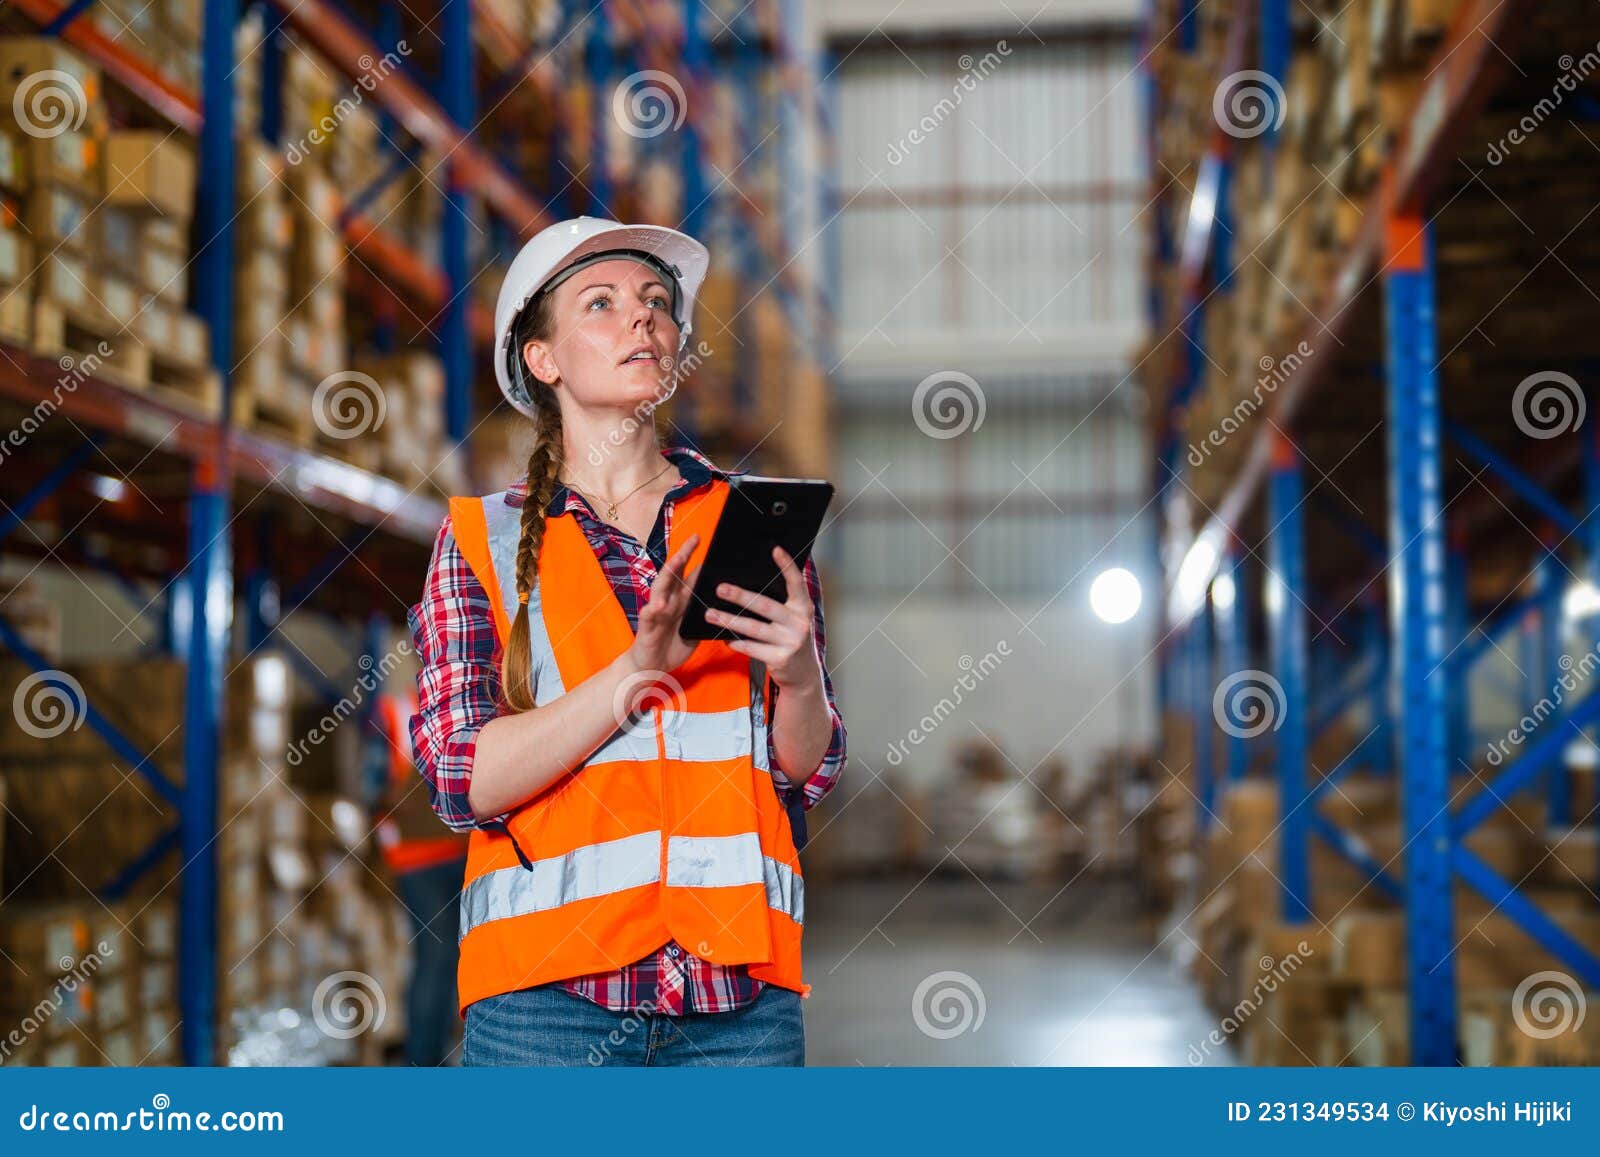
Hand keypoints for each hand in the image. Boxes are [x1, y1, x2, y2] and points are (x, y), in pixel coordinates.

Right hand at [621, 534, 700, 685]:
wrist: (651, 667)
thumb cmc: (672, 646)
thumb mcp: (695, 629)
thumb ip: (706, 616)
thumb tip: (729, 608)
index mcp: (681, 601)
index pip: (691, 575)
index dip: (700, 560)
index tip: (712, 545)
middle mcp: (668, 601)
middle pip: (675, 573)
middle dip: (684, 555)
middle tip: (695, 538)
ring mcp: (656, 612)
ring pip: (661, 588)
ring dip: (668, 574)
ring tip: (676, 561)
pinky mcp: (647, 627)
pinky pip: (648, 615)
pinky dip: (652, 609)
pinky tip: (657, 605)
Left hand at [705, 546, 822, 693]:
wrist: (802, 673)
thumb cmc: (791, 637)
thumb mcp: (792, 618)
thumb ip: (780, 602)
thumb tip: (749, 581)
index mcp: (803, 607)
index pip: (796, 583)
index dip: (787, 566)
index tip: (775, 549)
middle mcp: (799, 622)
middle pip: (765, 605)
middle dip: (740, 596)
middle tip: (720, 588)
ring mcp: (790, 641)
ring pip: (754, 628)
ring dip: (729, 620)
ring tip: (711, 614)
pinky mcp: (779, 658)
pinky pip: (752, 648)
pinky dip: (736, 642)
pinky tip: (724, 638)